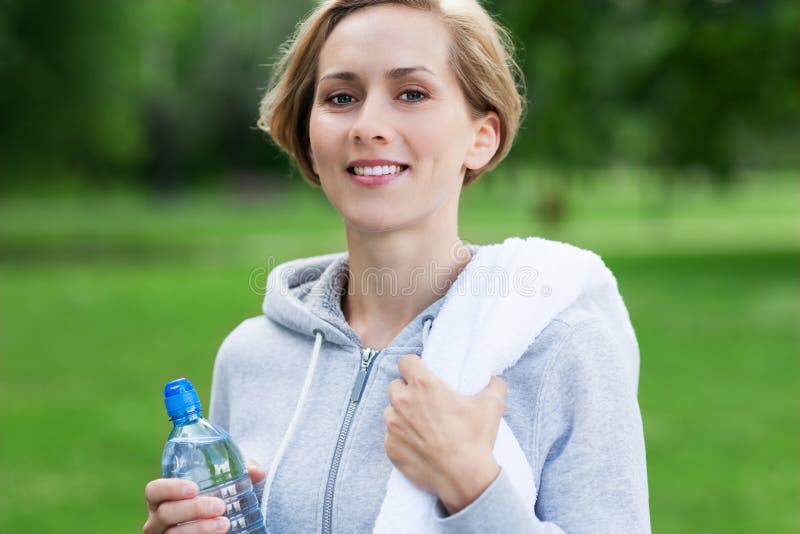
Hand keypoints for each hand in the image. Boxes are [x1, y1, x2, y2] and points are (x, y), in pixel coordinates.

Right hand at [143, 459, 265, 532]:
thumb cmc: (214, 500)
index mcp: (163, 499)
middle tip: (220, 506)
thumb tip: (257, 472)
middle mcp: (158, 521)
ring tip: (225, 524)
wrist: (218, 525)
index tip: (194, 488)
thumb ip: (239, 473)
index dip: (170, 488)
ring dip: (199, 529)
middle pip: (166, 514)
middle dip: (193, 509)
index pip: (154, 490)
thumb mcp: (223, 485)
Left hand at [383, 354, 504, 514]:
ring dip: (401, 414)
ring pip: (390, 411)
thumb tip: (494, 380)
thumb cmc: (475, 439)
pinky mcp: (390, 447)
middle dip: (406, 391)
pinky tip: (418, 445)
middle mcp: (402, 401)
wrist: (463, 477)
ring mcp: (393, 425)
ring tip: (421, 426)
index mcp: (423, 385)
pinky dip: (401, 438)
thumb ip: (493, 385)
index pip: (405, 361)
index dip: (413, 366)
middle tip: (423, 403)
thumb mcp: (492, 405)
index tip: (420, 375)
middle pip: (395, 386)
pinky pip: (390, 436)